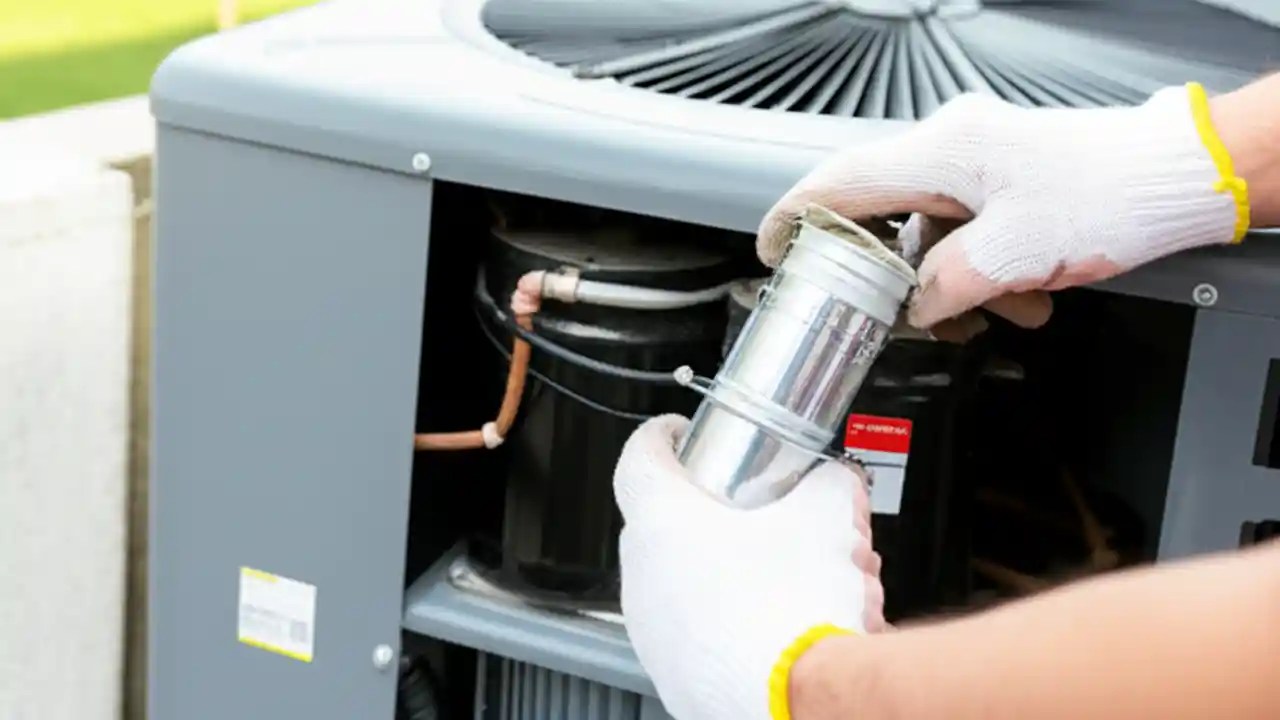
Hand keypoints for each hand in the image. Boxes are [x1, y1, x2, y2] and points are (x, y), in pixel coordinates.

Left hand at [614, 415, 883, 719]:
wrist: (802, 698)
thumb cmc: (796, 609)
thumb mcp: (829, 513)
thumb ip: (828, 481)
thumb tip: (835, 479)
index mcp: (662, 522)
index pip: (639, 458)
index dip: (660, 437)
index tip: (676, 433)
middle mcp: (644, 577)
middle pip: (663, 522)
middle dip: (707, 511)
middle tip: (747, 506)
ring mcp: (654, 632)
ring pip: (681, 581)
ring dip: (721, 569)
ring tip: (780, 572)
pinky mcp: (674, 675)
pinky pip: (694, 632)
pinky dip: (726, 620)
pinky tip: (776, 621)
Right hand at [758, 84, 1244, 330]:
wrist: (1177, 177)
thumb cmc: (1107, 195)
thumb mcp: (1012, 258)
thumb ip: (944, 286)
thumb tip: (914, 308)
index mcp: (943, 153)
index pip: (840, 181)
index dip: (795, 216)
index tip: (771, 247)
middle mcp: (955, 148)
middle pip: (886, 213)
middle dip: (891, 273)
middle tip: (886, 313)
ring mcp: (982, 160)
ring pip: (932, 230)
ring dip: (952, 282)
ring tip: (991, 317)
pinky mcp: (1007, 177)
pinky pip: (969, 228)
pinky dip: (983, 270)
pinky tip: (1019, 300)